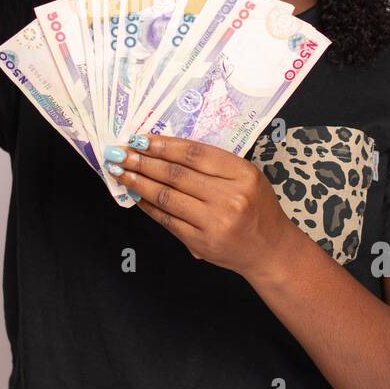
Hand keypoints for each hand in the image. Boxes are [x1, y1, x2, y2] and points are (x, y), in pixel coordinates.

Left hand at [104, 133, 298, 282]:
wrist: (269, 249)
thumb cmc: (256, 208)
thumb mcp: (246, 177)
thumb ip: (213, 164)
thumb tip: (164, 149)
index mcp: (242, 174)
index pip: (194, 154)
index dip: (163, 145)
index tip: (140, 139)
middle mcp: (230, 197)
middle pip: (176, 174)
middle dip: (143, 162)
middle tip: (120, 153)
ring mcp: (215, 222)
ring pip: (167, 196)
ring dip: (138, 182)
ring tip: (121, 172)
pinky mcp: (201, 242)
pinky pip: (167, 219)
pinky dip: (147, 205)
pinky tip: (135, 194)